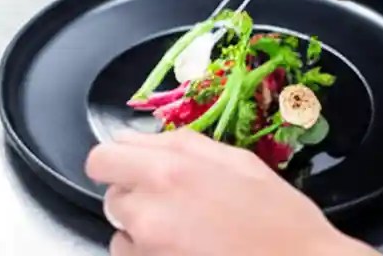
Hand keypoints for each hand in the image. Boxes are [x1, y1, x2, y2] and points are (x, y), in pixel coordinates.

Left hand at [87, 129, 376, 255]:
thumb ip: (180, 145)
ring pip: (119, 233)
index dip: (118, 163)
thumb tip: (137, 139)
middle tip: (172, 205)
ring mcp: (148, 247)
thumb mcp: (236, 161)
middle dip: (134, 197)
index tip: (133, 170)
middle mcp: (150, 208)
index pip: (103, 159)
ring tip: (184, 234)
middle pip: (111, 195)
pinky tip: (183, 252)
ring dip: (140, 231)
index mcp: (170, 168)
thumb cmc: (279, 217)